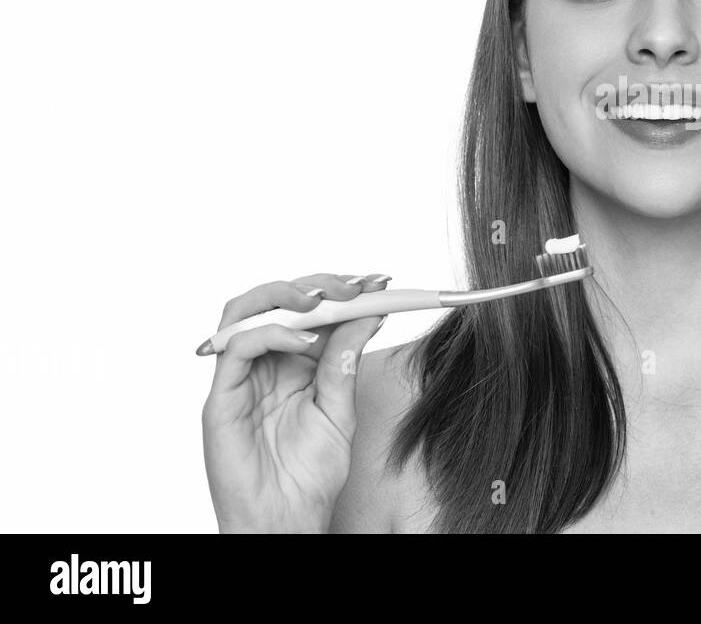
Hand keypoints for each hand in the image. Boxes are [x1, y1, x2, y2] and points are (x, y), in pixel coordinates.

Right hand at [200, 273, 390, 532]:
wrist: (286, 521)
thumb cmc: (308, 476)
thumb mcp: (340, 409)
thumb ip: (346, 361)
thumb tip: (369, 314)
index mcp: (292, 365)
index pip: (307, 311)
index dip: (339, 292)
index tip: (376, 282)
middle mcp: (263, 365)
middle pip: (273, 301)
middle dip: (315, 286)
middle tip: (353, 286)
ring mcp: (240, 379)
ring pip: (243, 311)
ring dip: (285, 296)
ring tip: (324, 302)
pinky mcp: (221, 399)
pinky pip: (236, 348)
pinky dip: (270, 335)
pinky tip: (305, 343)